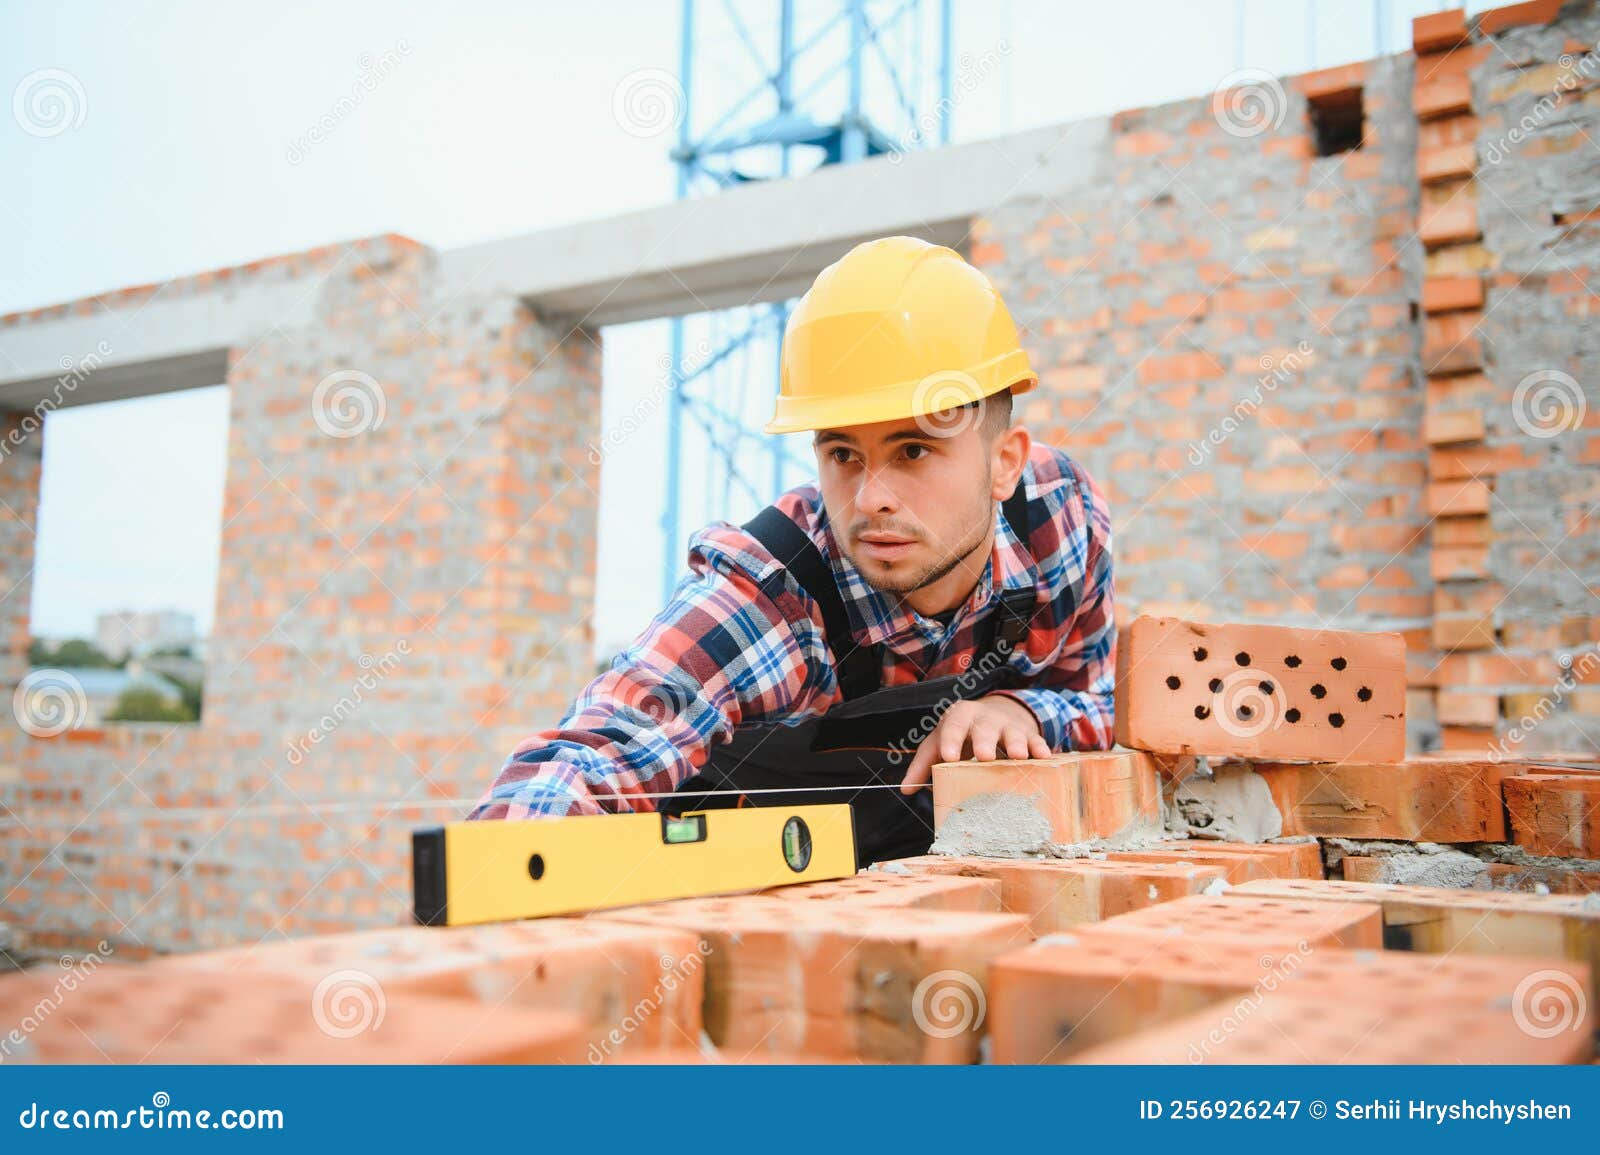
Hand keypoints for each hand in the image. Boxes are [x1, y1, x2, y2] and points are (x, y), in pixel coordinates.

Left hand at [899, 693, 1050, 793]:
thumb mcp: (939, 743)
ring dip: (1016, 744)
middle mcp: (985, 718)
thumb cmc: (961, 735)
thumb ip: (923, 765)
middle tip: (984, 756)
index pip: (952, 725)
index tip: (948, 756)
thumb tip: (905, 789)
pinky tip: (1045, 758)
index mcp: (959, 717)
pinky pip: (1036, 740)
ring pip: (1013, 732)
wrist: (996, 714)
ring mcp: (1009, 725)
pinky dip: (1040, 748)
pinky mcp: (1029, 734)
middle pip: (983, 728)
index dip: (950, 739)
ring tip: (1019, 757)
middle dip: (983, 741)